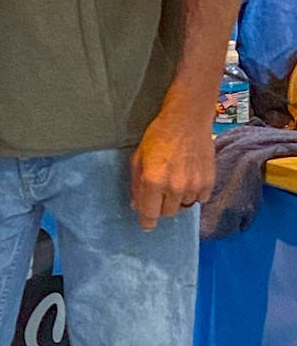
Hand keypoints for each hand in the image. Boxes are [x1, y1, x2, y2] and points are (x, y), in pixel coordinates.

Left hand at [131, 102, 213, 229]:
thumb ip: (136, 184)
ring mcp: (194, 186)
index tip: (147, 225)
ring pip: (184, 206)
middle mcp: (175, 187)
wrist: (187, 120)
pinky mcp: (209, 182)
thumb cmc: (158, 136)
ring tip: (177, 180)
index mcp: (154, 181)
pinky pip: (200, 199)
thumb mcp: (138, 158)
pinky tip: (190, 178)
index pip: (150, 214)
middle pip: (167, 213)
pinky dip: (194, 194)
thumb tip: (136, 206)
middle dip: (161, 206)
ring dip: (178, 199)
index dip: (147, 222)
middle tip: (160, 191)